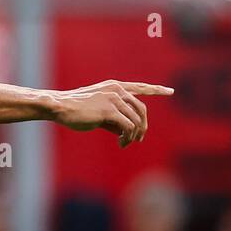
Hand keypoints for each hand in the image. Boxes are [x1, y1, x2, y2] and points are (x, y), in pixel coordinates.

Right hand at [51, 79, 172, 147]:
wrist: (60, 107)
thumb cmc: (76, 111)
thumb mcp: (99, 112)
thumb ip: (114, 118)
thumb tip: (126, 131)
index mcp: (115, 87)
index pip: (140, 87)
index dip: (156, 89)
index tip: (170, 91)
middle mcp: (117, 90)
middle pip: (142, 109)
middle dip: (143, 126)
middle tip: (138, 139)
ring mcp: (114, 99)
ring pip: (136, 120)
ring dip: (134, 135)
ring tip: (125, 144)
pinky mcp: (109, 111)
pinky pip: (127, 126)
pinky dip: (127, 137)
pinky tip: (121, 143)